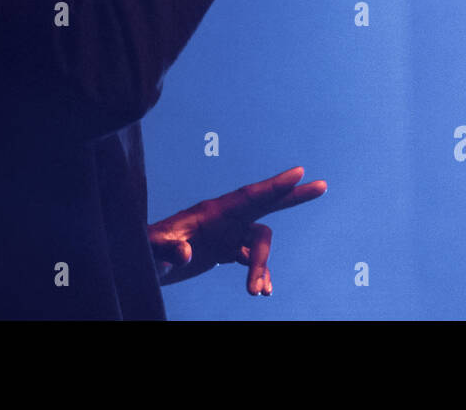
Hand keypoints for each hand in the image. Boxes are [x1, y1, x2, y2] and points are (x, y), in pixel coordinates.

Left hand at [148, 166, 326, 295]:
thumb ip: (168, 248)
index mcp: (211, 212)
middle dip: (292, 196)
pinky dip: (259, 274)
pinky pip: (251, 259)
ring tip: (256, 293)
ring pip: (259, 244)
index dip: (274, 185)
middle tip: (322, 186)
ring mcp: (226, 234)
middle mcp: (223, 219)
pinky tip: (261, 291)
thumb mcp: (153, 250)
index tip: (299, 172)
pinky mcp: (224, 250)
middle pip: (265, 204)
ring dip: (262, 268)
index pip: (248, 196)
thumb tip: (187, 253)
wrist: (142, 262)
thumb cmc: (146, 252)